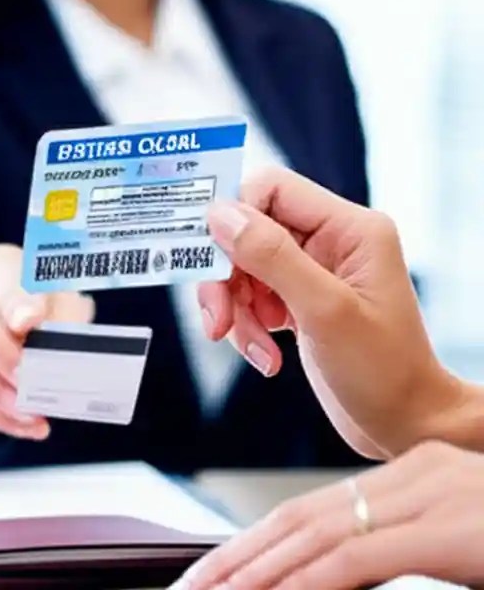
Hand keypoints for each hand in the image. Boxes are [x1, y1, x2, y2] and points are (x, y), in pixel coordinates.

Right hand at [0, 244, 93, 439]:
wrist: (13, 345)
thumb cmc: (43, 318)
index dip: (16, 299)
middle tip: (28, 376)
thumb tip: (63, 342)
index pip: (2, 273)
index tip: (30, 322)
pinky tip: (24, 423)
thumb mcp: (65, 309)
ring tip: (29, 410)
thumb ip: (67, 318)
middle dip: (0, 350)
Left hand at [176, 441, 483, 589]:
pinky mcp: (451, 530)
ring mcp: (437, 496)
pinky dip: (308, 581)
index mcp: (415, 477)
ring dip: (255, 572)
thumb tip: (329, 579)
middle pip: (301, 517)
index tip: (211, 572)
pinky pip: (359, 558)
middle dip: (236, 557)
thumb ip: (399, 555)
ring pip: (317, 534)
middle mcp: (418, 475)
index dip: (252, 543)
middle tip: (189, 586)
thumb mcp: (455, 551)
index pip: (312, 510)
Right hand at [197, 167, 474, 459]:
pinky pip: (251, 298)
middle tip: (219, 317)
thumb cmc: (384, 372)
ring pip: (243, 268)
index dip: (233, 216)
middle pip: (249, 232)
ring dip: (235, 309)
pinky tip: (265, 356)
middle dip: (227, 276)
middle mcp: (332, 242)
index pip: (272, 189)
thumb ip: (273, 256)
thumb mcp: (325, 310)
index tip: (209, 257)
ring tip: (251, 346)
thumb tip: (221, 214)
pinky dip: (246, 327)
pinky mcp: (299, 301)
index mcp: (350, 229)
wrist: (404, 425)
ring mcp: (314, 272)